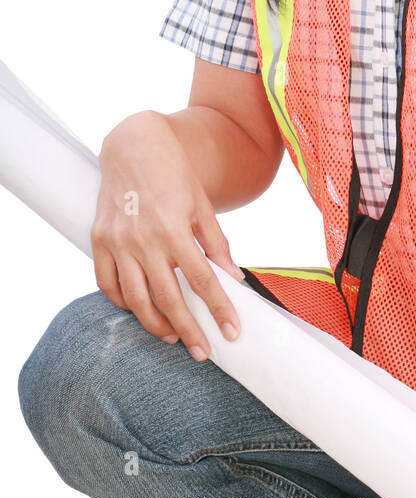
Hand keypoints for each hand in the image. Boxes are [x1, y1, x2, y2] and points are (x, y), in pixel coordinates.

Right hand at [92, 110, 246, 360]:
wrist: (134, 145)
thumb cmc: (174, 172)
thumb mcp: (203, 204)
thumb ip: (217, 243)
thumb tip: (233, 278)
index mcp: (174, 229)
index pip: (201, 280)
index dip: (219, 309)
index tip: (232, 332)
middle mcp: (144, 239)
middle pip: (167, 298)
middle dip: (188, 329)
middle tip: (203, 352)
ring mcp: (117, 241)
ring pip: (135, 299)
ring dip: (155, 324)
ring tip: (174, 336)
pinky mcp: (98, 240)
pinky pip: (107, 283)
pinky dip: (123, 302)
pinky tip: (140, 310)